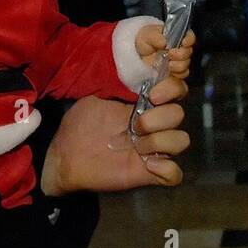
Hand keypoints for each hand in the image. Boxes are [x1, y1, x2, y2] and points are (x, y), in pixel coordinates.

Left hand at [39, 78, 190, 195]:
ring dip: (161, 142)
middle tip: (134, 127)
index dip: (171, 88)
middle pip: (179, 114)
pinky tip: (147, 165)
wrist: (66, 156)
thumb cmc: (80, 124)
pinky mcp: (149, 174)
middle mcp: (153, 125)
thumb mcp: (95, 96)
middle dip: (158, 118)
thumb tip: (134, 72)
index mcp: (143, 104)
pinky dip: (167, 169)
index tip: (152, 95)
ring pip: (181, 141)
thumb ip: (117, 85)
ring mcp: (154, 149)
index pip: (176, 89)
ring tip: (137, 147)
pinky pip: (175, 174)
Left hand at [135, 24, 194, 78]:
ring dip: (177, 65)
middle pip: (189, 52)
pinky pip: (183, 74)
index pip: (189, 36)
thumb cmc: (145, 40)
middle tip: (169, 54)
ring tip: (167, 64)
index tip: (184, 43)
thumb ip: (155, 37)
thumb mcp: (147, 35)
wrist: (139, 54)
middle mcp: (180, 48)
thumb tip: (164, 42)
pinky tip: (168, 71)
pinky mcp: (176, 71)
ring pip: (186, 64)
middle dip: (180, 54)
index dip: (189, 39)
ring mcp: (178, 60)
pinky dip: (176, 73)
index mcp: (176, 35)